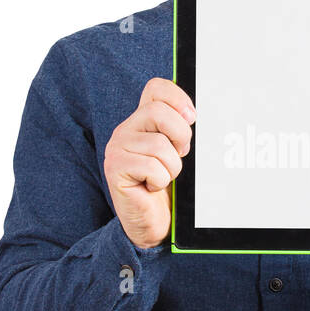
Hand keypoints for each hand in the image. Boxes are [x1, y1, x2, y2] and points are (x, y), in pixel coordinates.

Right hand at [104, 77, 194, 248]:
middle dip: (180, 137)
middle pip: (159, 112)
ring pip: (159, 145)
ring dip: (172, 167)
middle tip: (179, 155)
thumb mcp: (177, 152)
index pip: (156, 88)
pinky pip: (152, 167)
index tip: (191, 119)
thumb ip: (180, 130)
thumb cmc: (168, 187)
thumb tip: (194, 114)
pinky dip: (160, 180)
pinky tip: (151, 187)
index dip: (178, 98)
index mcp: (141, 121)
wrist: (154, 222)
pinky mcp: (115, 168)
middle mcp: (125, 130)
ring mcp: (117, 148)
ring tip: (163, 177)